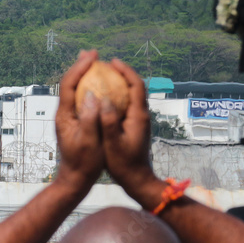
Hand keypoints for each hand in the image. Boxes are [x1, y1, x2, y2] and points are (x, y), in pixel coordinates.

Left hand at [53, 50, 103, 195]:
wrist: (75, 178)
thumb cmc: (84, 163)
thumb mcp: (89, 141)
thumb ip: (89, 118)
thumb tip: (91, 95)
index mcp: (64, 115)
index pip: (68, 84)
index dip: (79, 68)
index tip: (92, 57)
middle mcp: (63, 113)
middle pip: (68, 82)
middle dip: (80, 66)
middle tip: (93, 53)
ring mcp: (68, 116)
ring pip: (73, 89)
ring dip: (82, 74)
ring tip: (93, 61)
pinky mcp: (74, 121)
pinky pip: (80, 97)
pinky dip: (88, 86)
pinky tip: (100, 85)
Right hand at [100, 58, 158, 198]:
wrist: (136, 180)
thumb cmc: (124, 164)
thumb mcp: (113, 143)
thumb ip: (109, 121)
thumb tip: (104, 99)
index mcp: (138, 116)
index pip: (136, 85)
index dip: (125, 71)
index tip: (112, 62)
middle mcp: (141, 115)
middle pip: (135, 86)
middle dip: (121, 72)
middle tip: (104, 64)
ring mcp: (138, 120)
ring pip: (130, 94)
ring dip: (119, 82)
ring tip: (102, 75)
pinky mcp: (133, 125)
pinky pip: (126, 103)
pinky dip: (116, 95)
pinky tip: (102, 97)